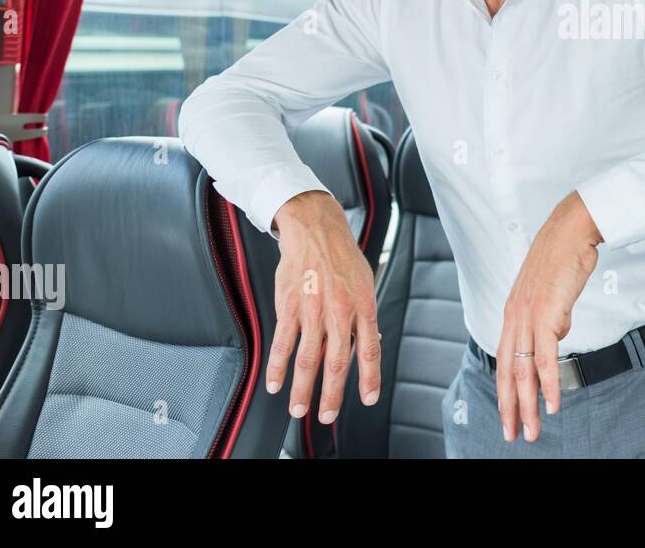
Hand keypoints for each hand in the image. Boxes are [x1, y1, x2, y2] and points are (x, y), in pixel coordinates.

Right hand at [265, 190, 380, 424]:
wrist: (316, 229)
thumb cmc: (342, 256)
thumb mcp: (366, 283)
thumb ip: (365, 316)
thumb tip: (370, 344)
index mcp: (363, 306)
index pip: (369, 350)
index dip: (370, 378)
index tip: (368, 399)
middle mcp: (340, 311)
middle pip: (336, 363)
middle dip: (332, 395)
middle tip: (326, 416)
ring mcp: (313, 310)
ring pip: (307, 359)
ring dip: (302, 389)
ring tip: (299, 408)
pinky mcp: (289, 306)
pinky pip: (283, 343)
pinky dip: (277, 367)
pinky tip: (274, 383)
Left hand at [496, 190, 601, 442]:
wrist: (570, 232)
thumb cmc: (563, 258)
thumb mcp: (551, 293)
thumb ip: (550, 318)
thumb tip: (556, 337)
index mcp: (512, 312)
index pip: (504, 360)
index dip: (505, 390)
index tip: (509, 413)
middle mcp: (514, 316)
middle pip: (508, 371)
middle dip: (510, 408)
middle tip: (514, 434)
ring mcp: (528, 316)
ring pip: (524, 370)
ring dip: (528, 404)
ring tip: (533, 428)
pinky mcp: (546, 314)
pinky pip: (545, 357)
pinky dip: (548, 383)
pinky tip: (551, 402)